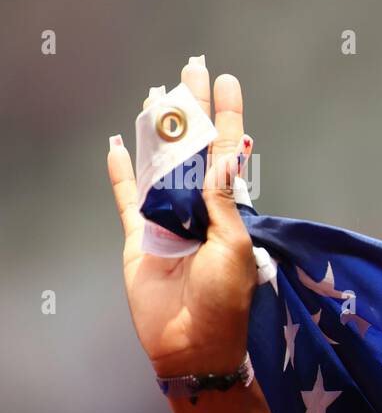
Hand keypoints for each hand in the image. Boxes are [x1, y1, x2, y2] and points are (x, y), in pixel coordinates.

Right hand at [107, 60, 256, 375]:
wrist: (193, 342)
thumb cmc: (225, 299)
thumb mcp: (234, 247)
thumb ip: (223, 202)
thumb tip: (220, 158)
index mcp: (230, 210)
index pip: (227, 152)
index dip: (227, 116)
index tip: (227, 82)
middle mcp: (200, 209)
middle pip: (192, 148)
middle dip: (191, 109)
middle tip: (189, 70)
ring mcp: (168, 220)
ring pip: (159, 164)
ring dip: (156, 131)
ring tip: (155, 96)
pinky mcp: (140, 237)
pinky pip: (126, 199)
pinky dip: (121, 174)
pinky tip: (117, 147)